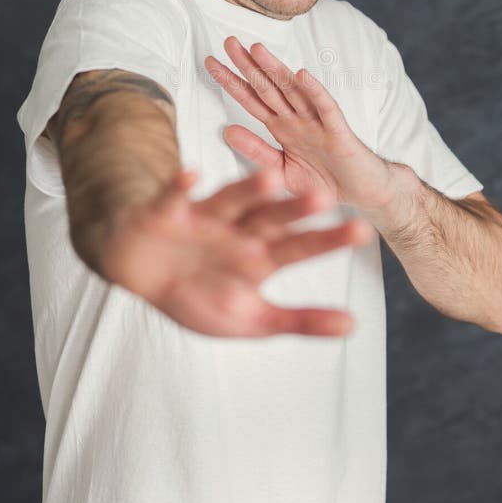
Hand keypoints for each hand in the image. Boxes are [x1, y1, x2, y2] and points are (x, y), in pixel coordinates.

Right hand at [99, 167, 372, 337]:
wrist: (139, 271)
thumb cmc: (198, 294)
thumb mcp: (250, 319)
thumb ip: (299, 320)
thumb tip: (353, 325)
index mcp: (257, 258)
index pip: (298, 247)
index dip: (327, 240)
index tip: (362, 231)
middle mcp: (236, 232)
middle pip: (270, 219)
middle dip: (294, 210)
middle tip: (325, 197)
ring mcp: (203, 219)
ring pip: (229, 201)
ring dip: (247, 190)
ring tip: (270, 179)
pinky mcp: (168, 210)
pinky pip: (174, 197)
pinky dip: (180, 187)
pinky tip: (192, 176)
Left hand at [204, 37, 392, 208]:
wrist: (363, 193)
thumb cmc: (325, 179)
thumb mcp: (281, 169)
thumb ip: (257, 150)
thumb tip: (227, 129)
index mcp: (281, 127)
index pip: (251, 99)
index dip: (231, 81)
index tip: (211, 63)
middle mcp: (296, 119)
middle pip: (268, 87)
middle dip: (247, 65)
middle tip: (228, 42)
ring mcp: (317, 122)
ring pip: (293, 90)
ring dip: (275, 69)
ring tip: (256, 49)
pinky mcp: (337, 131)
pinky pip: (325, 108)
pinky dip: (314, 91)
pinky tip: (301, 74)